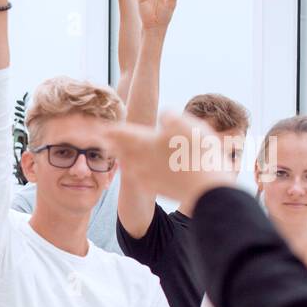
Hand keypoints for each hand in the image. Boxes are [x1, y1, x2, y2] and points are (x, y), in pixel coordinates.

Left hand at [103, 111, 233, 209]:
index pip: (120, 132)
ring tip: (119, 152)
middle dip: (113, 143)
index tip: (99, 126)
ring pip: (128, 165)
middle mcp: (140, 161)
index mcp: (144, 142)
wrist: (207, 190)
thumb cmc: (198, 153)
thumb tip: (163, 116)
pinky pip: (138, 177)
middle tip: (104, 138)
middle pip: (121, 150)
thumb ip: (170, 116)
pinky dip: (134, 171)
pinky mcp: (157, 188)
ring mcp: (147, 177)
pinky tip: (137, 171)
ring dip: (122, 157)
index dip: (110, 127)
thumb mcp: (186, 124)